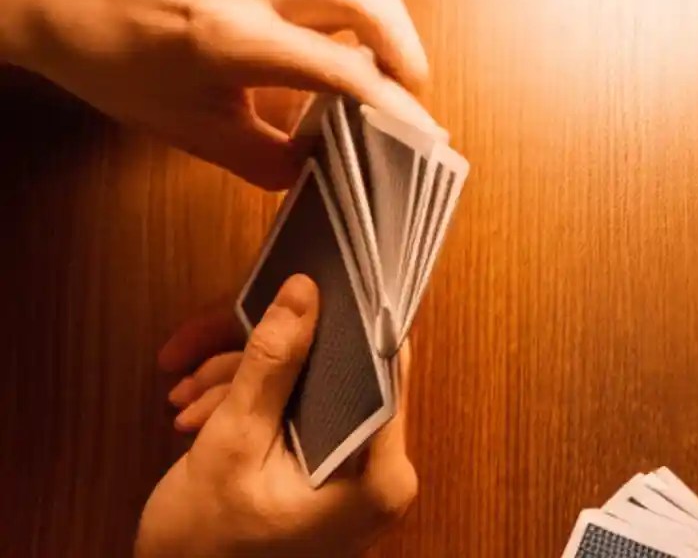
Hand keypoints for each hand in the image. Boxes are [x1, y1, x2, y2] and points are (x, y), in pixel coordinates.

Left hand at [1, 0, 454, 188]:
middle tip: (406, 99)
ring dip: (394, 19)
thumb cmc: (117, 61)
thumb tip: (320, 173)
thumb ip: (263, 159)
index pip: (339, 68)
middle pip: (364, 2)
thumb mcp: (190, 130)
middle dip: (403, 54)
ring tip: (397, 65)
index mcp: (234, 37)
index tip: (422, 134)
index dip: (391, 104)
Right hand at [137, 275, 416, 557]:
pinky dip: (251, 407)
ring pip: (307, 389)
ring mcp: (357, 472)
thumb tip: (305, 292)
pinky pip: (299, 414)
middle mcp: (384, 470)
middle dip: (259, 359)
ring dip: (242, 383)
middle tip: (196, 366)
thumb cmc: (205, 547)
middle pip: (335, 373)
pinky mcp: (331, 471)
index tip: (297, 291)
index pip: (381, 365)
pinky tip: (202, 415)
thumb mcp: (233, 444)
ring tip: (188, 404)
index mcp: (382, 472)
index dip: (337, 320)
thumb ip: (272, 365)